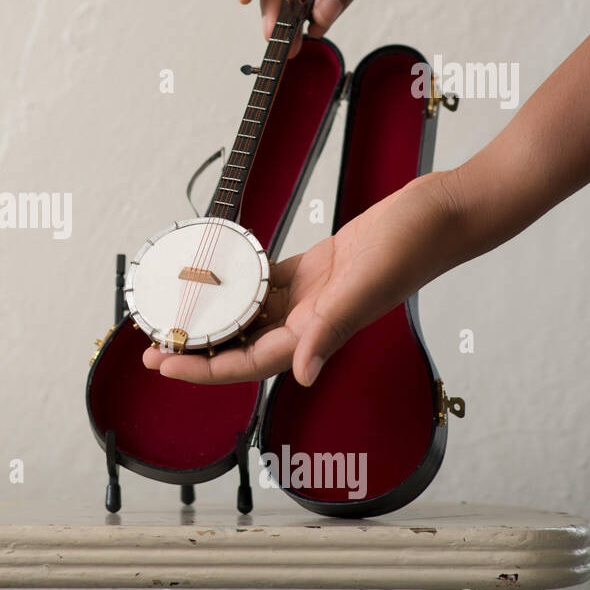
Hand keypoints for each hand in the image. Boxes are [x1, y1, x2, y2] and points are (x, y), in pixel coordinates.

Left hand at [142, 172, 463, 385]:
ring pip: (250, 315)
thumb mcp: (364, 287)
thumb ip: (332, 331)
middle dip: (195, 349)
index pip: (246, 363)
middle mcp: (310, 320)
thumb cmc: (412, 249)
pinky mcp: (315, 269)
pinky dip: (241, 283)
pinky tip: (217, 277)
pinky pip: (266, 282)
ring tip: (174, 314)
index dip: (202, 368)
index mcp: (318, 332)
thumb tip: (304, 376)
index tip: (163, 364)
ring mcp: (312, 296)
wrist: (439, 214)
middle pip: (239, 345)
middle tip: (150, 345)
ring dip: (214, 318)